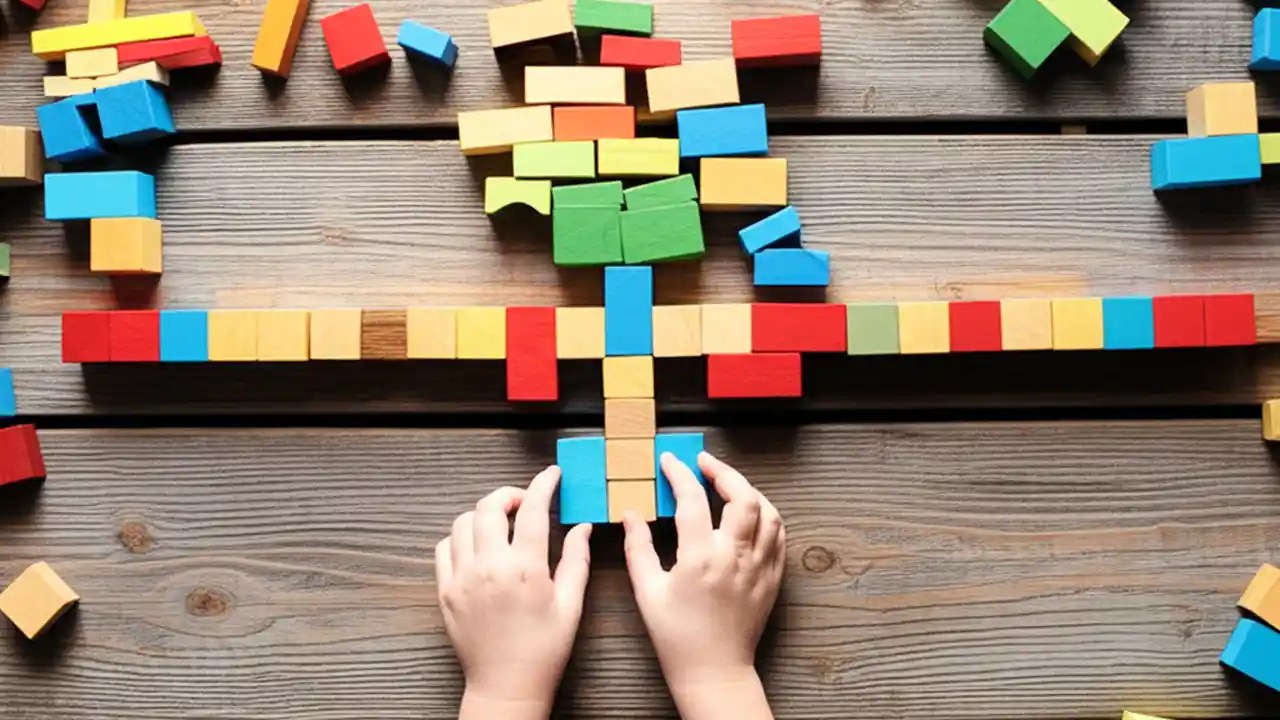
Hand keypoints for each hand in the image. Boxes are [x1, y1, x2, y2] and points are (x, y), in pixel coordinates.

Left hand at [434, 467, 592, 719]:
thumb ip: (576, 561)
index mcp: (525, 570)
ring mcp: (462, 578)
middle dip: (509, 494)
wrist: (506, 685)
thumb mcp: (571, 605)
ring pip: (463, 522)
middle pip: (489, 506)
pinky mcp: (445, 591)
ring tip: (500, 523)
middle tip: (524, 501)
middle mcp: (489, 568)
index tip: (551, 476)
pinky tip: (476, 545)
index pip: (532, 509)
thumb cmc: (543, 650)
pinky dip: (459, 536)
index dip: (543, 484)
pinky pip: (444, 547)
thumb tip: (583, 528)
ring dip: (483, 513)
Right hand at [623, 452, 784, 719]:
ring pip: (768, 512)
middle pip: (741, 496)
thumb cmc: (676, 635)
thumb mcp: (647, 591)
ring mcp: (759, 567)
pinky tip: (752, 512)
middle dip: (723, 471)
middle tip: (704, 463)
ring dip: (749, 490)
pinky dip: (767, 515)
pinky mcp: (772, 578)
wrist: (713, 670)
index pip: (692, 500)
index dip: (679, 474)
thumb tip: (630, 515)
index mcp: (700, 559)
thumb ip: (638, 548)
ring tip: (729, 484)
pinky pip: (779, 536)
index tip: (669, 461)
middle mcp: (734, 557)